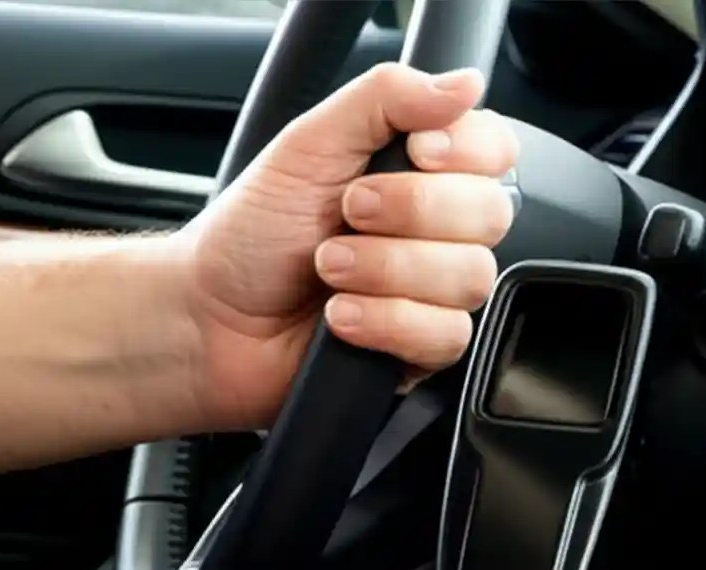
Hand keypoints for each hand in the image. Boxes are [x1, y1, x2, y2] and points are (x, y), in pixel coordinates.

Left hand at [182, 63, 518, 428]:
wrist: (210, 318)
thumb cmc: (252, 234)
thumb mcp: (310, 143)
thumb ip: (386, 100)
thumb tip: (463, 85)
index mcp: (421, 172)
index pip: (495, 149)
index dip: (468, 151)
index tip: (416, 152)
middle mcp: (438, 230)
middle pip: (489, 213)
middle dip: (410, 211)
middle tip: (347, 211)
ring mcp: (434, 291)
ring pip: (468, 277)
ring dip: (386, 268)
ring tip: (329, 268)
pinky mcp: (423, 348)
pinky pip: (444, 334)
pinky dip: (385, 320)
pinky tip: (342, 316)